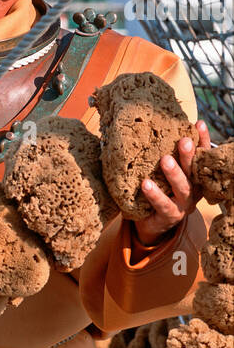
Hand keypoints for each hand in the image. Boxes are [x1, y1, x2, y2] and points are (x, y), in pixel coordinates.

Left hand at [134, 121, 210, 246]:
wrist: (152, 223)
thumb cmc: (160, 191)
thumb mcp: (164, 173)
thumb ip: (166, 155)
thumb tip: (154, 126)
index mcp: (194, 176)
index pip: (201, 156)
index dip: (202, 140)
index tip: (199, 124)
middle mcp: (193, 190)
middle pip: (193, 171)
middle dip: (189, 155)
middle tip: (184, 141)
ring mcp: (183, 204)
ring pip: (181, 188)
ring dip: (174, 174)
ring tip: (165, 160)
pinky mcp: (169, 216)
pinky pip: (163, 205)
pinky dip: (154, 194)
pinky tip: (145, 184)